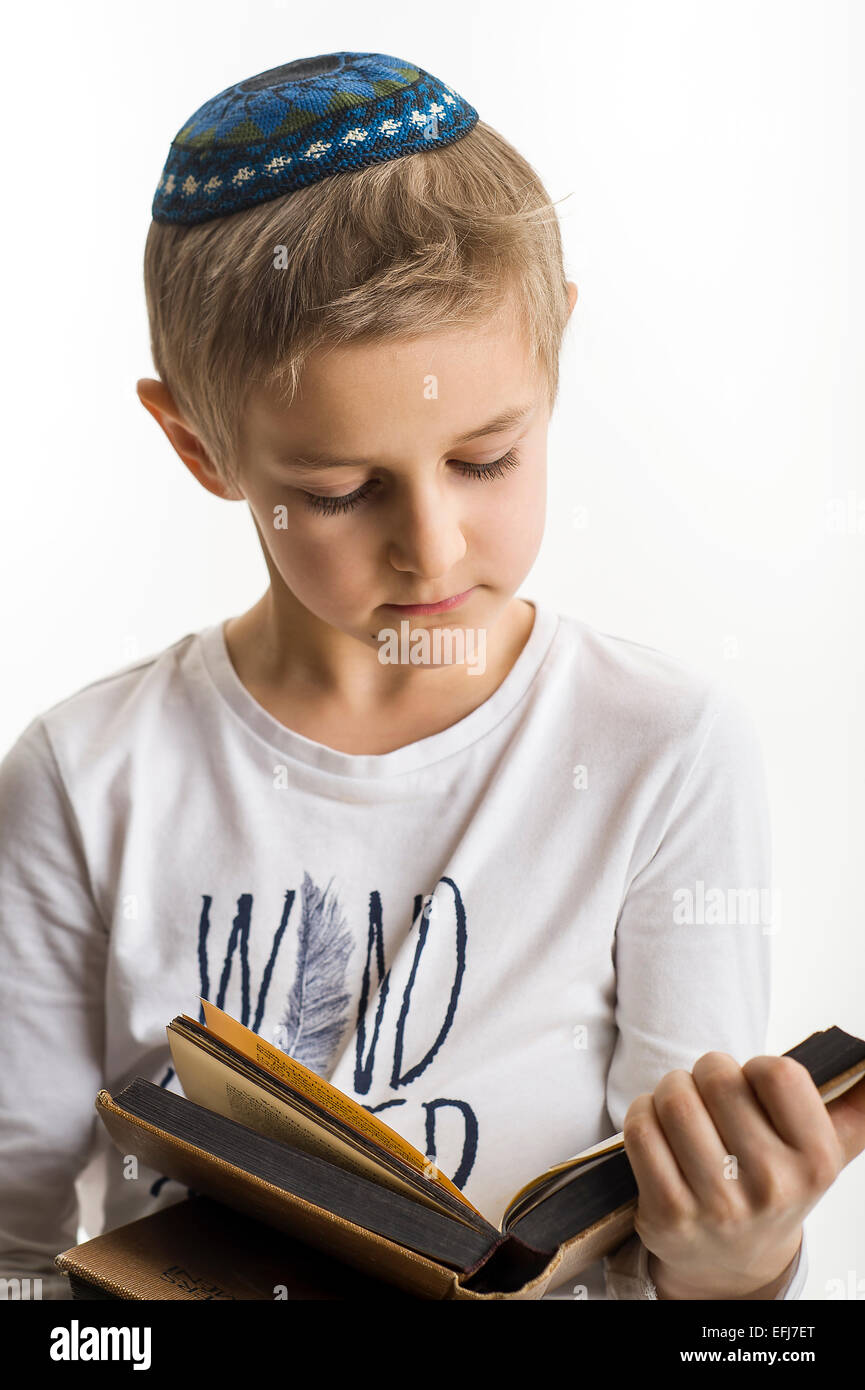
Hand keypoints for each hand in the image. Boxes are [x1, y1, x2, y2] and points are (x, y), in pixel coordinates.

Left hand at [622, 1051, 864, 1298]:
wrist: (735, 1262)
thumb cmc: (775, 1182)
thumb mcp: (825, 1149)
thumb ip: (854, 1103)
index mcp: (816, 1161)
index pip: (777, 1072)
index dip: (754, 1067)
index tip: (751, 1087)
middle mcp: (772, 1186)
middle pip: (716, 1077)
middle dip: (704, 1072)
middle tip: (707, 1091)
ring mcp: (719, 1205)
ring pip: (674, 1100)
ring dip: (669, 1090)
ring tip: (681, 1107)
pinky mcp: (669, 1214)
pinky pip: (642, 1132)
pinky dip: (642, 1116)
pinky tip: (658, 1130)